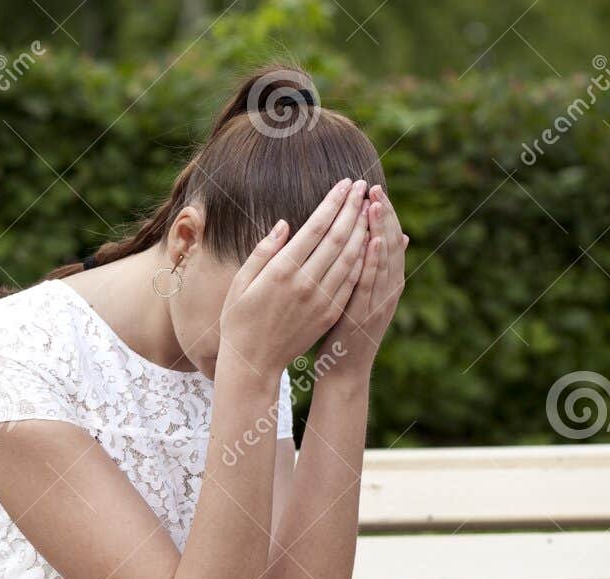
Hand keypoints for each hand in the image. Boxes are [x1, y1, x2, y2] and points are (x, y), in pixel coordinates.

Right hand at [218, 178, 370, 379]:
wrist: (252, 363)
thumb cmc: (238, 320)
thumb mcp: (240, 284)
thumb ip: (262, 252)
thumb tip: (284, 224)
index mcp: (281, 272)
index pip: (315, 228)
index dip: (333, 203)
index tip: (346, 183)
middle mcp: (305, 283)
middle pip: (338, 237)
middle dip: (353, 208)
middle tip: (365, 186)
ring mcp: (320, 299)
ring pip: (351, 257)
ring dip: (364, 229)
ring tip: (371, 208)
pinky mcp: (329, 313)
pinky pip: (352, 280)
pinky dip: (365, 258)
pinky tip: (370, 242)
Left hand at [321, 185, 406, 379]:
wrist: (344, 371)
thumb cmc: (348, 331)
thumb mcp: (364, 295)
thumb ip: (378, 267)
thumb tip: (398, 235)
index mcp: (385, 281)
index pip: (387, 239)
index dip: (383, 214)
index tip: (373, 189)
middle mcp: (387, 289)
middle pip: (389, 244)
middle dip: (383, 215)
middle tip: (374, 188)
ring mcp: (378, 302)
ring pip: (383, 261)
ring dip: (380, 231)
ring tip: (375, 204)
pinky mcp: (365, 316)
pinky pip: (370, 286)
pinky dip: (375, 263)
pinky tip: (374, 241)